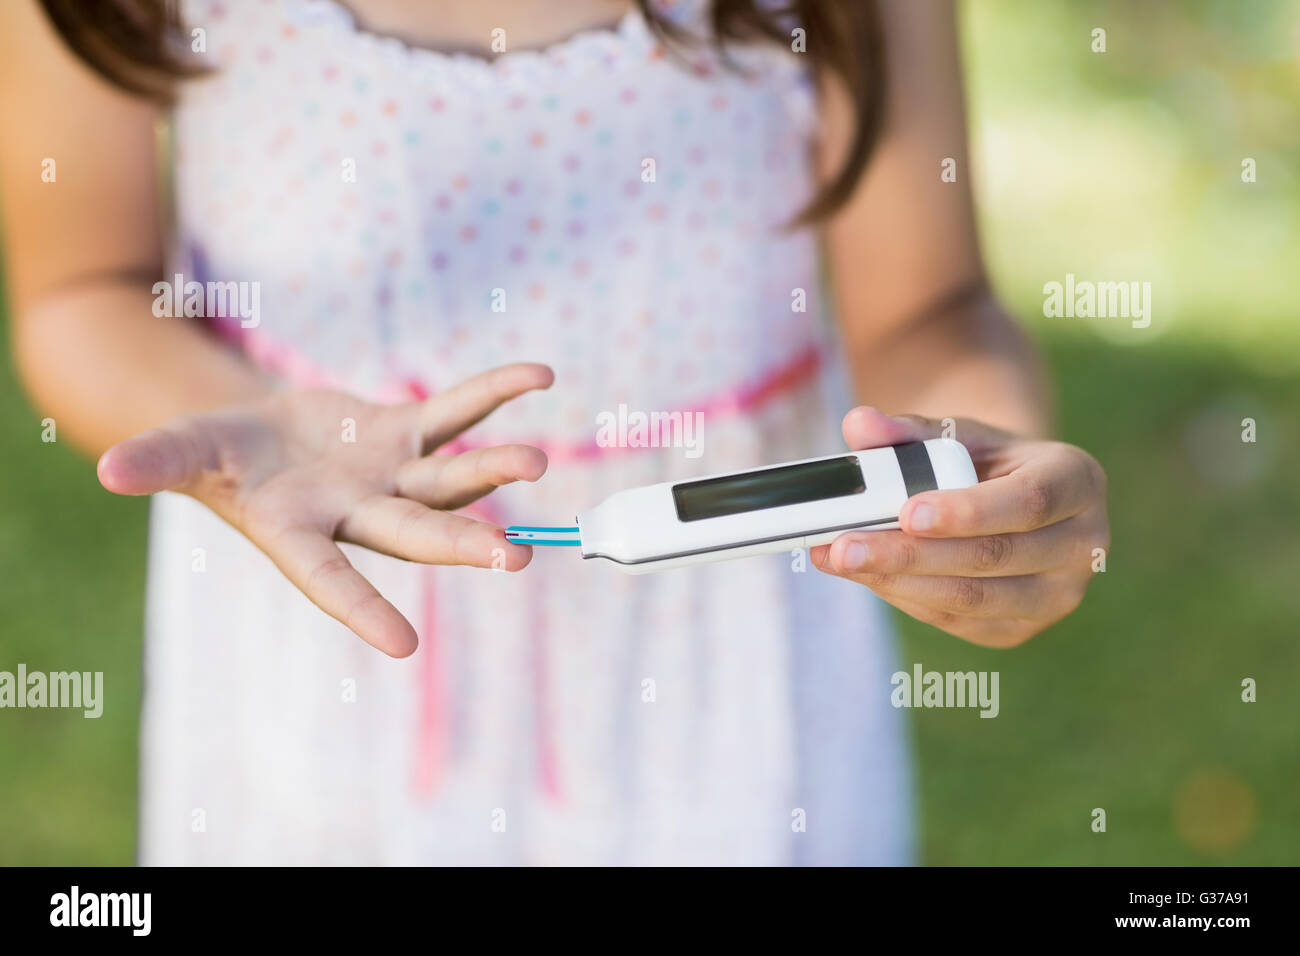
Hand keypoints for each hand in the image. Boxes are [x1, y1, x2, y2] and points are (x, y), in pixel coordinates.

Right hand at [97, 363, 554, 657]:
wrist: (257, 435)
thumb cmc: (217, 457)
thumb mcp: (183, 452)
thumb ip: (158, 462)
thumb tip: (108, 472)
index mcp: (301, 535)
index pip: (331, 581)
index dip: (361, 611)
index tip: (404, 646)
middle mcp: (357, 513)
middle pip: (415, 533)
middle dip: (461, 546)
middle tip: (514, 559)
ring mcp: (391, 476)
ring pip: (450, 478)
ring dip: (493, 469)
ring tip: (538, 463)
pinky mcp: (407, 434)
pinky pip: (456, 413)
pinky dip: (493, 395)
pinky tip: (538, 377)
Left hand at [812, 407, 1109, 646]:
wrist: (1010, 500)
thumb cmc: (983, 462)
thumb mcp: (954, 434)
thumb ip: (906, 430)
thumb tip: (858, 424)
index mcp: (1077, 481)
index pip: (1029, 501)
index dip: (969, 511)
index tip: (907, 513)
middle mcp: (1083, 544)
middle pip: (992, 558)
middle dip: (909, 553)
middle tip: (844, 544)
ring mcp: (1057, 596)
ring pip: (971, 599)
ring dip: (897, 581)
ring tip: (839, 559)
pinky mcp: (1021, 628)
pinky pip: (957, 621)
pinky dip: (904, 597)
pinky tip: (864, 574)